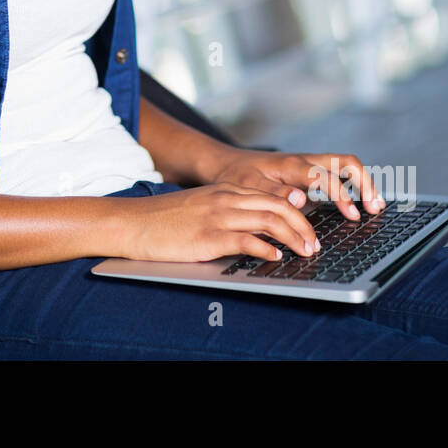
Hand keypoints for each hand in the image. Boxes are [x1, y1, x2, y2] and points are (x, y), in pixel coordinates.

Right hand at [119, 183, 323, 262]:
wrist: (132, 222)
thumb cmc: (164, 220)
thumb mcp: (201, 207)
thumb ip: (227, 211)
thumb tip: (255, 229)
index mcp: (226, 190)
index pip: (273, 196)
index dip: (297, 213)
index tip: (310, 230)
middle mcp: (226, 198)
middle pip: (278, 206)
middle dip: (303, 226)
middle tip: (315, 244)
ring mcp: (218, 216)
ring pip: (269, 220)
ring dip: (294, 237)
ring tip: (305, 252)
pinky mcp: (208, 237)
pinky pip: (246, 240)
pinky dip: (266, 249)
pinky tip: (275, 258)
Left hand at [205, 148, 385, 220]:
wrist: (226, 163)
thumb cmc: (236, 176)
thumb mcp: (248, 187)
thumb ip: (274, 194)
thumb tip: (301, 200)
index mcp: (292, 166)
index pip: (326, 176)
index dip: (342, 195)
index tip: (352, 215)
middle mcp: (305, 161)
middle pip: (346, 162)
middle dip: (365, 183)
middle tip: (374, 208)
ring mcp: (309, 165)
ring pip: (345, 165)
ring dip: (363, 183)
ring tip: (374, 207)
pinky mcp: (309, 172)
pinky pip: (337, 173)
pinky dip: (352, 185)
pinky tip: (357, 204)